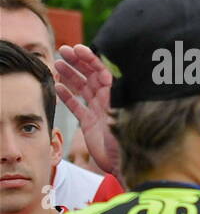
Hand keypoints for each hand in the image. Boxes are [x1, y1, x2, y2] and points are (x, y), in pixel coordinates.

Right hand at [53, 44, 119, 179]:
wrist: (123, 165)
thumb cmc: (128, 142)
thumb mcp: (125, 118)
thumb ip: (118, 99)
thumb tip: (116, 78)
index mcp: (117, 97)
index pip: (103, 72)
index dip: (91, 59)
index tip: (78, 48)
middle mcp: (108, 101)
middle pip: (91, 76)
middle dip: (78, 62)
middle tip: (62, 50)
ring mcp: (98, 111)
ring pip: (82, 88)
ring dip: (70, 75)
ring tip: (57, 63)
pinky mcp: (89, 123)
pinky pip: (77, 106)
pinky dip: (67, 96)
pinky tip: (57, 86)